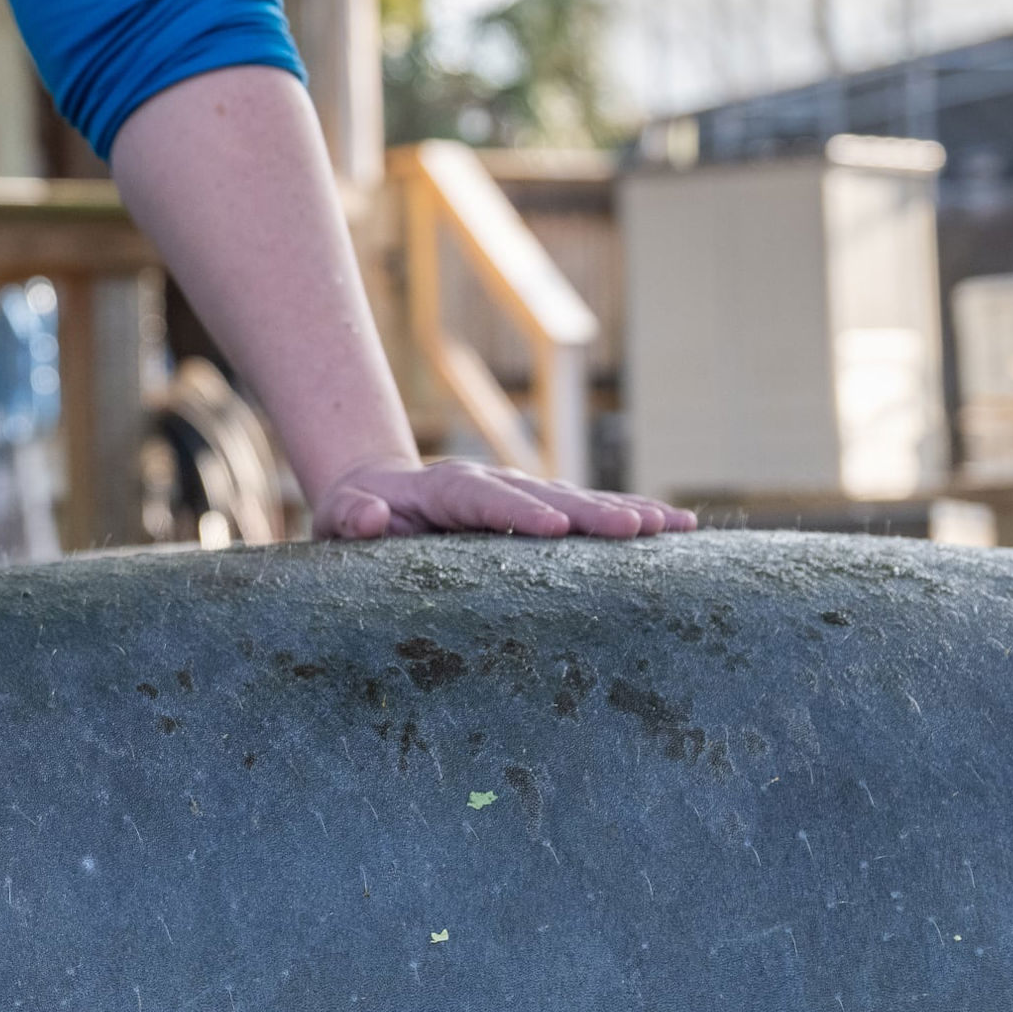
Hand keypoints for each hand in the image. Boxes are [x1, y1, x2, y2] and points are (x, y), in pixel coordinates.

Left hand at [312, 461, 698, 541]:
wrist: (372, 494)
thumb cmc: (353, 518)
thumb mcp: (336, 520)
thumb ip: (350, 518)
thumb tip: (370, 515)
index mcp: (442, 489)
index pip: (483, 499)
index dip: (519, 513)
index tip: (555, 529)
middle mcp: (489, 482)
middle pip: (545, 494)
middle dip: (592, 511)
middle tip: (639, 528)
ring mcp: (517, 491)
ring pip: (577, 498)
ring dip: (625, 511)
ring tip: (676, 525)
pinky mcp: (538, 506)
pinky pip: (588, 509)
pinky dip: (629, 515)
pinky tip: (675, 527)